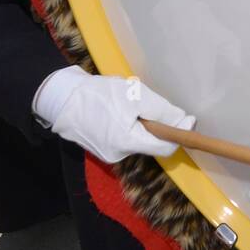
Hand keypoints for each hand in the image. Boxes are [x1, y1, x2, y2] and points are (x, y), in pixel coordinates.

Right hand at [32, 65, 195, 163]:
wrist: (61, 97)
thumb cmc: (100, 94)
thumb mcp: (136, 97)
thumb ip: (163, 112)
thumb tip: (186, 122)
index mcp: (128, 144)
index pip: (165, 147)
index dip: (179, 133)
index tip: (187, 117)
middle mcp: (119, 155)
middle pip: (151, 142)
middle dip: (155, 123)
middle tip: (144, 102)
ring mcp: (108, 154)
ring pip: (137, 139)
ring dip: (140, 123)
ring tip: (124, 103)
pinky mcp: (101, 148)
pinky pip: (124, 138)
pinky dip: (127, 125)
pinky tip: (115, 110)